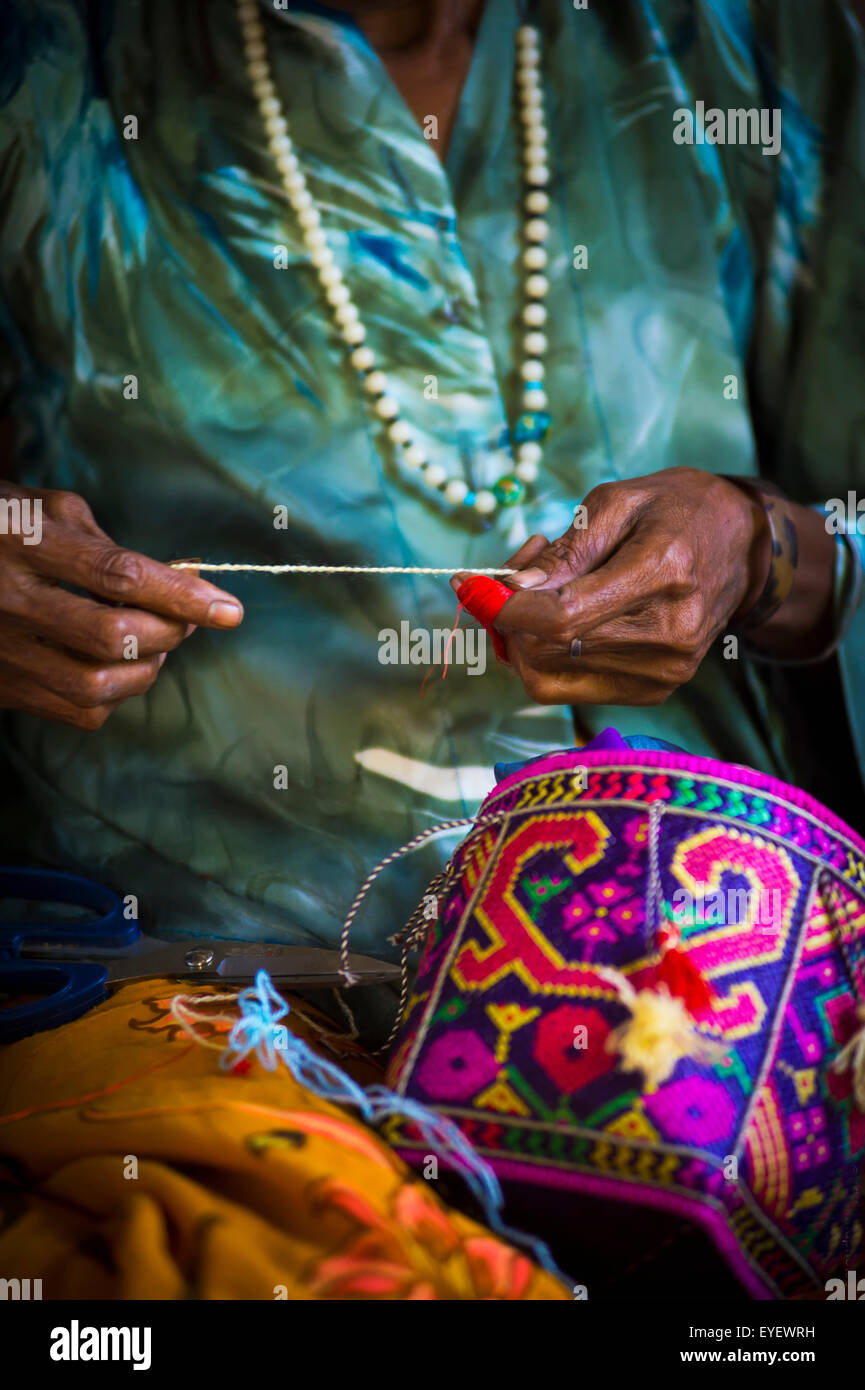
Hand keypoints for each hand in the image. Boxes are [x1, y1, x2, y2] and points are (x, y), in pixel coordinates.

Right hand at [0, 481, 243, 728]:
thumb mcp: (43, 508)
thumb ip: (105, 542)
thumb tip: (179, 577)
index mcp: (23, 540)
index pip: (119, 574)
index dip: (182, 595)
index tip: (230, 609)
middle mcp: (9, 598)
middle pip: (114, 637)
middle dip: (169, 632)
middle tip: (183, 619)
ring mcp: (1, 649)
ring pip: (98, 685)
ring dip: (148, 669)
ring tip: (154, 644)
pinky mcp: (1, 686)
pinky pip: (78, 711)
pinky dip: (116, 695)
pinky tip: (117, 668)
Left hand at [453, 468, 769, 705]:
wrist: (745, 549)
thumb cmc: (677, 511)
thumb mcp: (619, 501)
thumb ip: (565, 549)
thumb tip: (510, 591)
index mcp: (661, 574)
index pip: (562, 619)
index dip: (503, 609)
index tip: (469, 585)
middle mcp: (668, 635)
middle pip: (548, 652)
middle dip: (509, 616)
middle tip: (520, 567)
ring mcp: (665, 671)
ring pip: (549, 678)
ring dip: (524, 637)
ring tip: (545, 587)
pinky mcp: (656, 690)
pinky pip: (570, 687)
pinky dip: (548, 656)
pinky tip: (565, 616)